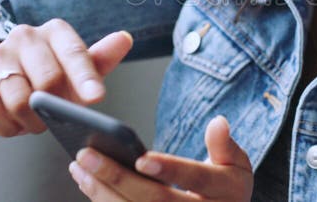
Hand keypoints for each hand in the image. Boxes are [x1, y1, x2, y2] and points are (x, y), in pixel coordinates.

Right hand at [0, 18, 132, 136]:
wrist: (1, 69)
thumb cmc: (50, 69)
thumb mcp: (78, 64)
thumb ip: (101, 58)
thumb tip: (125, 39)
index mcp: (56, 31)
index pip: (74, 54)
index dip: (85, 78)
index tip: (95, 98)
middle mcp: (25, 36)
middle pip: (47, 81)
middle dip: (57, 108)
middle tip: (59, 117)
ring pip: (19, 101)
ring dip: (32, 122)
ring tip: (38, 121)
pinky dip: (7, 126)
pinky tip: (16, 123)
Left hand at [69, 115, 253, 200]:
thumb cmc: (225, 188)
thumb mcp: (236, 165)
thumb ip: (224, 145)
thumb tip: (217, 122)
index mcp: (227, 193)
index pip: (197, 179)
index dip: (170, 169)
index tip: (141, 158)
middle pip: (156, 200)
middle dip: (118, 177)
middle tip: (87, 155)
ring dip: (102, 192)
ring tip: (80, 167)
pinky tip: (89, 184)